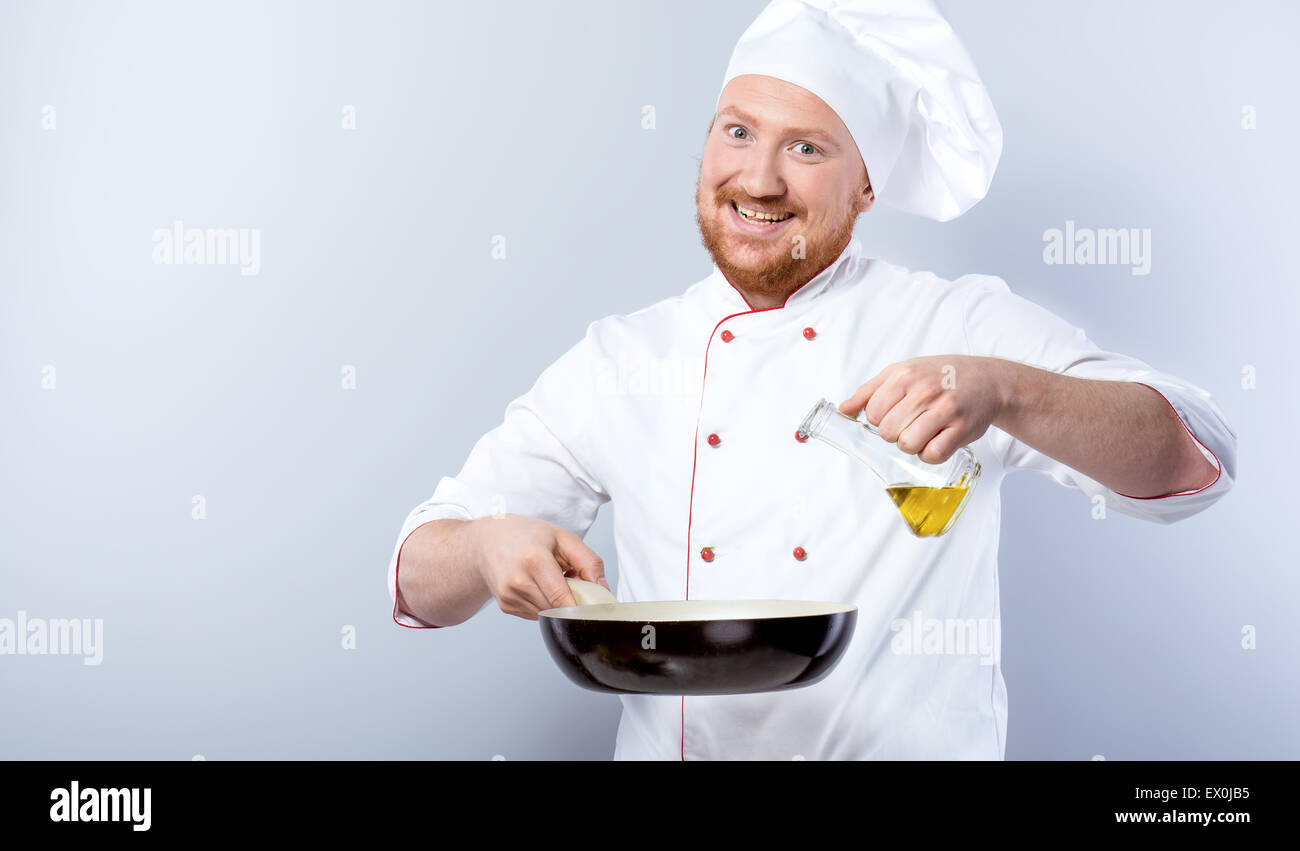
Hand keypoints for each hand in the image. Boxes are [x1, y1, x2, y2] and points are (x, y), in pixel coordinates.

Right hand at [471, 514, 608, 620]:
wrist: (488, 541)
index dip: (581, 607)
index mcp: (534, 559)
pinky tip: (537, 585)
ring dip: (557, 603)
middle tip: (572, 582)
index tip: (595, 608)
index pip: (562, 598)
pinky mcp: (506, 606)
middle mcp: (517, 580)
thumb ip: (589, 562)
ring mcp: (509, 596)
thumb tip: (604, 591)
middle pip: (557, 608)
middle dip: (571, 601)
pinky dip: (544, 604)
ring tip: (551, 579)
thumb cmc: (527, 536)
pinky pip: (536, 614)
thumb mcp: (563, 538)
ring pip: (548, 614)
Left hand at [839, 355, 1007, 464]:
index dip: (880, 418)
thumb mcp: (901, 372)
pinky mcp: (962, 429)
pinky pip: (932, 455)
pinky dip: (931, 454)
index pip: (871, 413)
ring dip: (912, 445)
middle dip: (895, 433)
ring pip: (907, 445)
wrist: (987, 379)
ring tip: (925, 431)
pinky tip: (938, 440)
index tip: (896, 412)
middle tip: (913, 422)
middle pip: (887, 432)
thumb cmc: (939, 376)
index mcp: (904, 375)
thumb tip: (844, 410)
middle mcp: (923, 391)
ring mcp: (944, 409)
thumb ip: (869, 391)